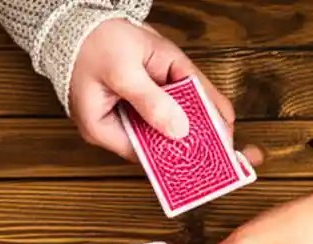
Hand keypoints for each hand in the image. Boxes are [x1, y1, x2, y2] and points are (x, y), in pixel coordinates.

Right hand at [70, 18, 258, 164]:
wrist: (82, 15)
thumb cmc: (92, 42)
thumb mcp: (123, 72)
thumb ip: (150, 102)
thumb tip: (179, 129)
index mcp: (104, 129)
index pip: (145, 154)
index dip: (177, 157)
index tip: (206, 160)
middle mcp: (122, 122)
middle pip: (162, 140)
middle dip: (196, 143)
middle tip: (229, 150)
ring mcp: (138, 105)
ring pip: (175, 120)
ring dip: (203, 124)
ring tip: (230, 134)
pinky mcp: (152, 87)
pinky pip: (180, 99)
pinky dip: (201, 103)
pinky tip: (222, 112)